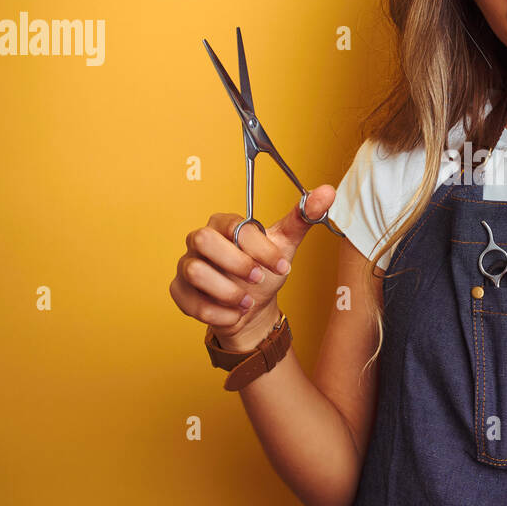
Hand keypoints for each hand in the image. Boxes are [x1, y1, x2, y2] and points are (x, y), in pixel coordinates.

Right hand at [169, 186, 336, 346]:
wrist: (252, 308)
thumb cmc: (264, 271)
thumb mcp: (285, 245)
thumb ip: (303, 217)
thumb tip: (327, 191)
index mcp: (224, 224)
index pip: (236, 226)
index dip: (261, 248)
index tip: (282, 266)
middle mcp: (199, 240)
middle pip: (204, 240)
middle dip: (236, 263)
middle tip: (258, 278)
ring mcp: (186, 265)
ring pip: (195, 271)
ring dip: (228, 291)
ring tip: (248, 301)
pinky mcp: (179, 291)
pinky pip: (189, 301)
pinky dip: (217, 312)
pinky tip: (234, 314)